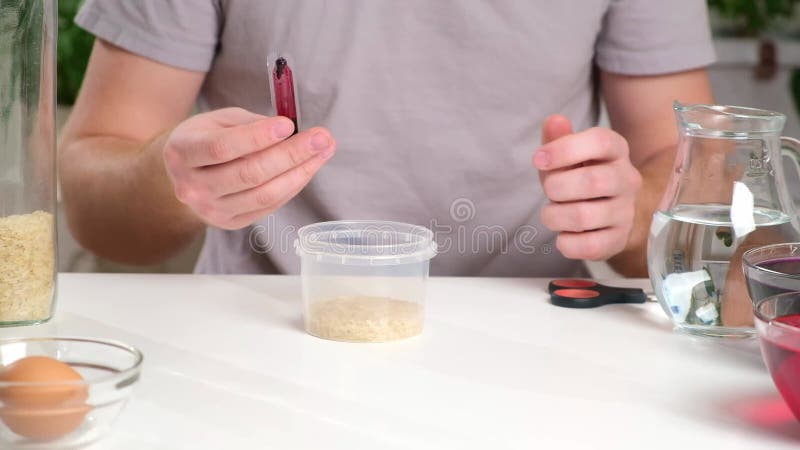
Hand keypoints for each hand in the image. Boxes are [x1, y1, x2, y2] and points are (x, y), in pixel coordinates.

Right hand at [162, 107, 334, 229]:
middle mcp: (192, 186)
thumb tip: (289, 131)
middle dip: (290, 154)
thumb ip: (250, 124)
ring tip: (323, 151)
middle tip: (322, 138)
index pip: (222, 147)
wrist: (185, 174)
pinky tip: (308, 167)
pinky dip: (293, 185)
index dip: (257, 137)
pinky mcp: (231, 222)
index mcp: (182, 151)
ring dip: (300, 172)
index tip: (288, 125)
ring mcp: (211, 210)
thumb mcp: (218, 120)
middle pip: (248, 174)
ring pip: (263, 195)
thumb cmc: (206, 139)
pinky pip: (269, 206)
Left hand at [533, 115, 641, 259]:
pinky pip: (590, 246)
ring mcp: (626, 212)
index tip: (538, 159)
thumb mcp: (567, 156)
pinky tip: (564, 235)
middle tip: (549, 191)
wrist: (612, 212)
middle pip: (593, 181)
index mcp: (616, 151)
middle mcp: (627, 179)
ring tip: (552, 214)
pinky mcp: (619, 240)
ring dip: (555, 216)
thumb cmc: (581, 177)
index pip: (600, 141)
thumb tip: (553, 121)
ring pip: (585, 216)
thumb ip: (558, 138)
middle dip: (557, 187)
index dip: (565, 149)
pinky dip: (566, 243)